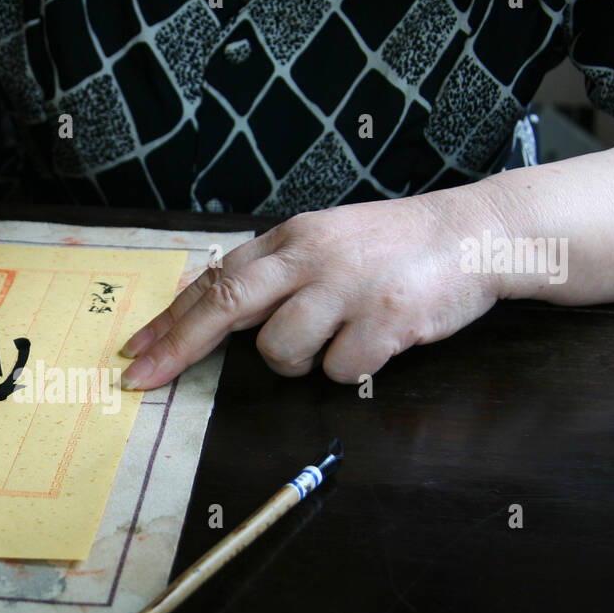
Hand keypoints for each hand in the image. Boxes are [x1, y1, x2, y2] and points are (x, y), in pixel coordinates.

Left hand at [119, 189, 507, 386]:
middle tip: (142, 378)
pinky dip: (351, 371)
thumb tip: (214, 312)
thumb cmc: (394, 247)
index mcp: (291, 238)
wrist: (478, 234)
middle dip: (178, 347)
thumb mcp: (325, 242)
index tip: (135, 351)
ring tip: (337, 338)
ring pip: (281, 352)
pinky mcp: (384, 317)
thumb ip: (275, 273)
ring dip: (298, 364)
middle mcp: (312, 256)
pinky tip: (376, 342)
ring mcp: (347, 286)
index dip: (170, 320)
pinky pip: (339, 371)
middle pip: (225, 307)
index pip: (216, 280)